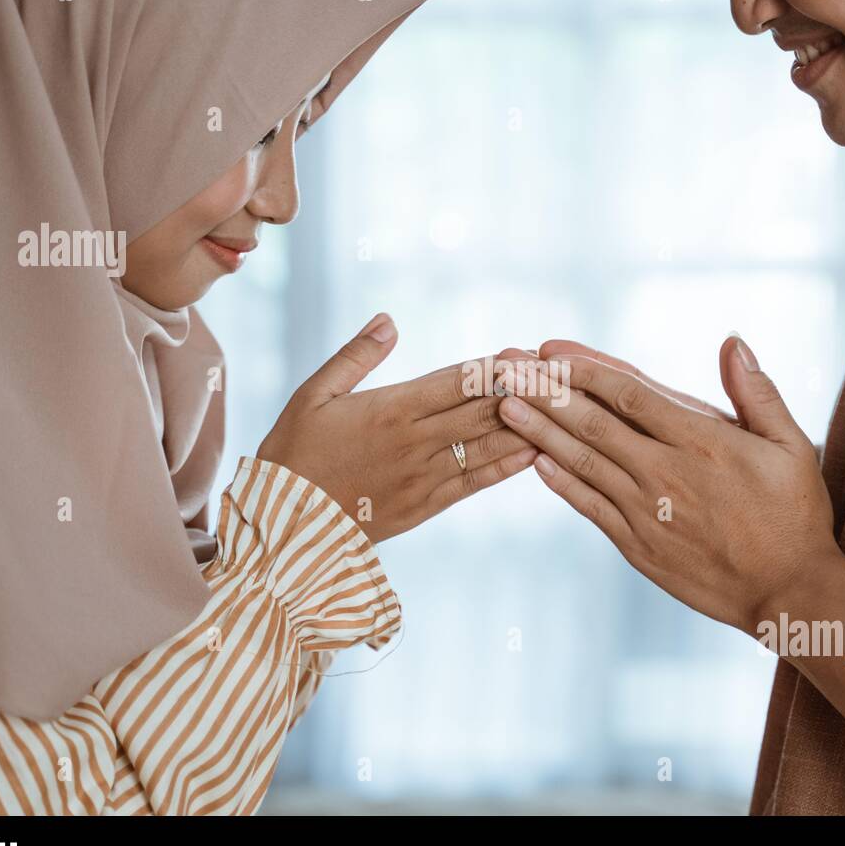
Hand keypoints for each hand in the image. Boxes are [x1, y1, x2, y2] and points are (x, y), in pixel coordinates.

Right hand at [259, 313, 536, 541]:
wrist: (283, 525)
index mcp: (390, 410)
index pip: (455, 382)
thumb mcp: (313, 394)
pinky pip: (476, 482)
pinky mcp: (426, 504)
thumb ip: (356, 356)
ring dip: (527, 425)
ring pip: (487, 446)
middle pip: (481, 411)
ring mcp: (424, 477)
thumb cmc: (294, 452)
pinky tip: (537, 451)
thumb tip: (390, 320)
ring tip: (561, 409)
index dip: (493, 368)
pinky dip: (508, 465)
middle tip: (557, 376)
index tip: (523, 355)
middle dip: (522, 391)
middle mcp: (414, 443)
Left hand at [494, 337, 840, 632]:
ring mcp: (647, 511)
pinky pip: (589, 506)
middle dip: (546, 391)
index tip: (551, 350)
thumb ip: (757, 393)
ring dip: (540, 430)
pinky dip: (560, 481)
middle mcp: (666, 473)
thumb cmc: (795, 516)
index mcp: (702, 442)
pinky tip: (535, 460)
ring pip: (583, 461)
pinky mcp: (637, 545)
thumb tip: (732, 341)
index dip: (586, 369)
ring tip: (504, 405)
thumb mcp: (792, 446)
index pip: (631, 393)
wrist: (788, 594)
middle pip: (594, 422)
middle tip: (506, 367)